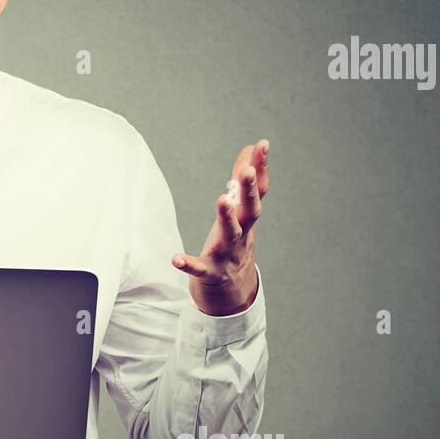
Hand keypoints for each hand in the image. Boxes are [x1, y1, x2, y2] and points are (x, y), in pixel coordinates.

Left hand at [172, 138, 269, 315]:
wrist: (233, 293)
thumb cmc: (233, 245)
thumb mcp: (239, 213)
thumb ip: (241, 181)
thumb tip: (250, 149)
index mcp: (247, 219)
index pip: (258, 191)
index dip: (261, 168)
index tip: (263, 144)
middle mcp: (241, 234)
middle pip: (250, 212)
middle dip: (249, 192)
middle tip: (247, 172)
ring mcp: (227, 254)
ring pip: (230, 236)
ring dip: (227, 218)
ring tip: (222, 199)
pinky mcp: (210, 273)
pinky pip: (199, 269)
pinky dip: (189, 264)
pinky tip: (176, 259)